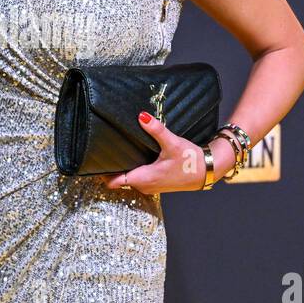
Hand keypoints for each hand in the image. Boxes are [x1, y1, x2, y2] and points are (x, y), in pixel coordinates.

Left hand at [101, 112, 236, 194]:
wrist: (209, 171)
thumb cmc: (191, 161)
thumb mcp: (173, 143)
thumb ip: (156, 130)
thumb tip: (142, 116)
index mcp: (144, 179)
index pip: (114, 182)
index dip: (102, 173)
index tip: (94, 161)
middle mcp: (145, 185)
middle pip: (119, 179)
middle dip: (111, 167)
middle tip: (103, 150)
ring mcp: (151, 186)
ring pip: (129, 179)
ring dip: (123, 168)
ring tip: (116, 151)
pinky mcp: (157, 183)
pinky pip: (138, 178)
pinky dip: (133, 169)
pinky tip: (133, 156)